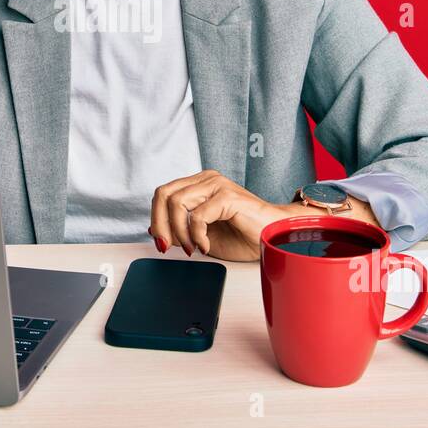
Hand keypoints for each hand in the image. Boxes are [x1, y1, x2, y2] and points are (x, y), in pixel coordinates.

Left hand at [148, 170, 337, 262]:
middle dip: (160, 224)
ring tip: (191, 248)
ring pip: (177, 203)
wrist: (273, 238)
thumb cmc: (244, 235)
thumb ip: (180, 230)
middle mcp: (206, 179)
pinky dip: (196, 235)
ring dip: (178, 231)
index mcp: (199, 184)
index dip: (156, 219)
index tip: (160, 242)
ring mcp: (217, 185)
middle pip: (163, 194)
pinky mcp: (227, 196)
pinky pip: (198, 216)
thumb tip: (154, 230)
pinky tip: (205, 246)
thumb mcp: (202, 236)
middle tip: (166, 246)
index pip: (163, 194)